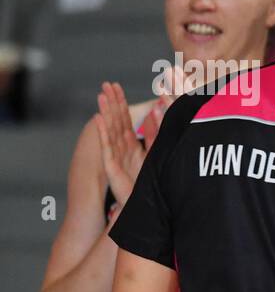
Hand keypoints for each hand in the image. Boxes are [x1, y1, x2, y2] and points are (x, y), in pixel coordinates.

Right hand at [94, 82, 145, 206]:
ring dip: (106, 112)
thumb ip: (155, 134)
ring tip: (101, 95)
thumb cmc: (149, 184)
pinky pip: (107, 146)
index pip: (125, 120)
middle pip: (116, 121)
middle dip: (112, 102)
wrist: (145, 207)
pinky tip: (99, 118)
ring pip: (111, 130)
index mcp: (131, 146)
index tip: (116, 87)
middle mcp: (122, 149)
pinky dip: (103, 131)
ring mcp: (115, 157)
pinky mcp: (111, 167)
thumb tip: (158, 110)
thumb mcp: (154, 155)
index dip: (120, 103)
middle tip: (106, 84)